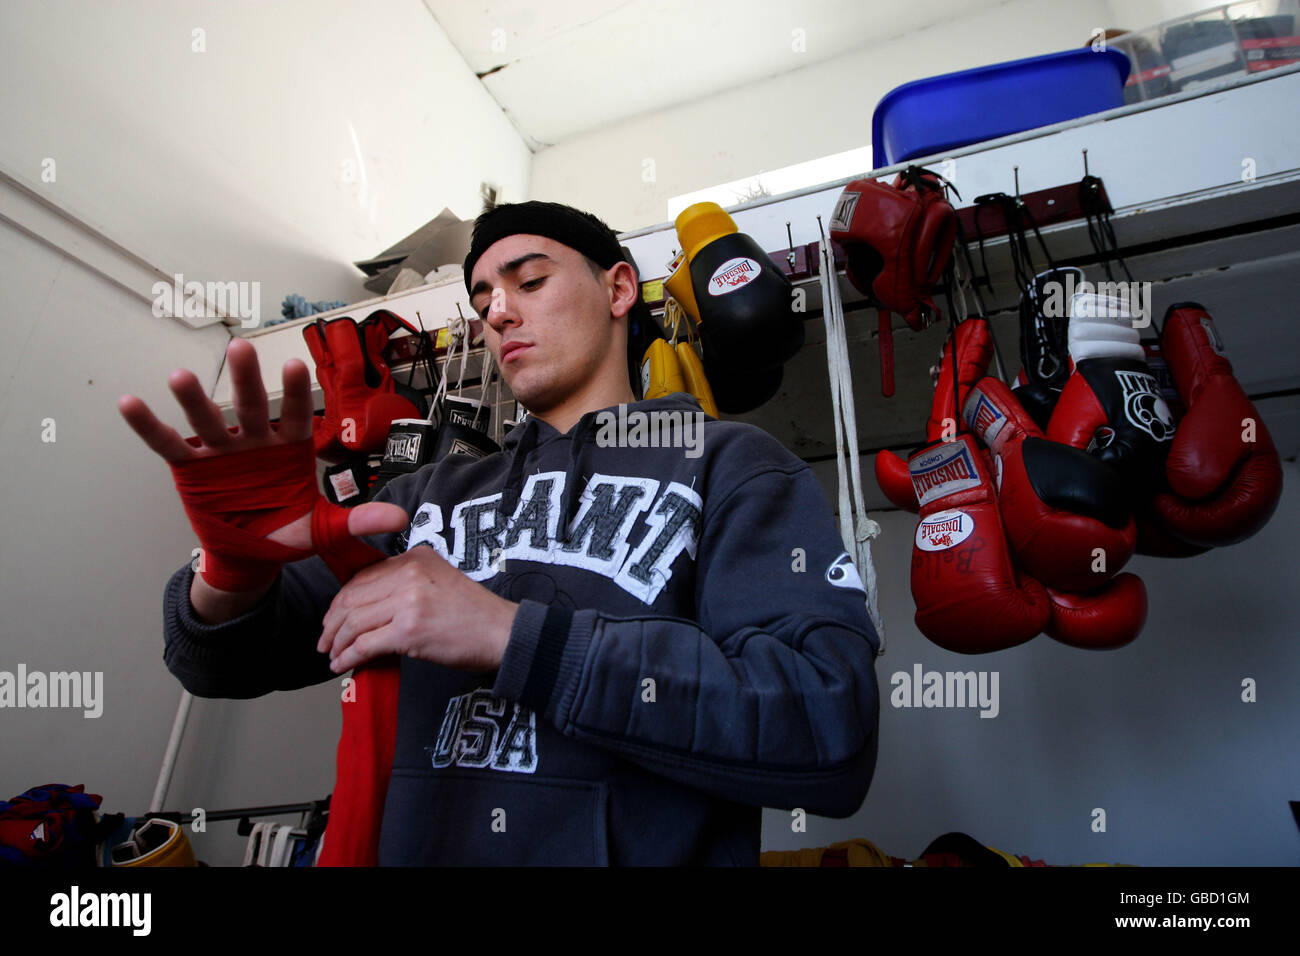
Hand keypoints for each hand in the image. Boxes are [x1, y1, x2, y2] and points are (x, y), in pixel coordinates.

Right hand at [118, 337, 404, 550]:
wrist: (252, 553)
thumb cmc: (287, 531)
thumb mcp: (323, 528)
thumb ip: (356, 520)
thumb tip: (401, 522)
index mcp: (290, 449)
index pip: (297, 417)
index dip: (295, 394)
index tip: (295, 365)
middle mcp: (256, 441)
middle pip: (252, 407)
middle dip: (247, 380)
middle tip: (241, 349)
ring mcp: (223, 451)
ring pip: (209, 420)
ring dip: (194, 399)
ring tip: (180, 375)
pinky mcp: (193, 467)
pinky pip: (169, 444)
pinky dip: (150, 427)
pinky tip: (132, 403)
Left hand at [317, 544, 519, 673]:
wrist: (503, 633)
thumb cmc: (474, 615)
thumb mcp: (440, 581)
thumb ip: (407, 583)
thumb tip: (368, 607)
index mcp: (415, 557)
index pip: (364, 576)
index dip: (342, 600)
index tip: (335, 618)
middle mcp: (409, 572)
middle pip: (353, 597)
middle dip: (332, 622)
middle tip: (325, 640)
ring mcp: (408, 601)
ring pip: (354, 621)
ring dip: (337, 642)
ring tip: (332, 655)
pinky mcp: (408, 630)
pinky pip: (364, 645)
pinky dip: (348, 657)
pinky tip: (343, 665)